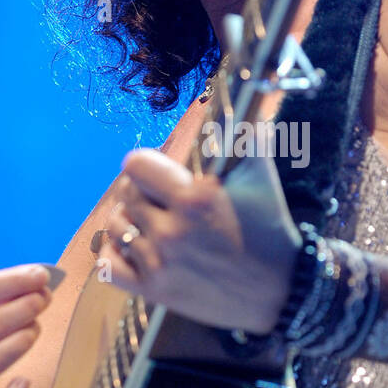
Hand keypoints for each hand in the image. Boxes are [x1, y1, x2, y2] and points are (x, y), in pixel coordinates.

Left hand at [98, 148, 301, 333]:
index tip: (157, 172)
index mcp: (194, 199)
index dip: (146, 164)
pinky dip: (116, 255)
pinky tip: (134, 248)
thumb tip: (245, 96)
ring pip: (115, 227)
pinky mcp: (154, 291)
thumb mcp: (260, 178)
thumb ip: (246, 135)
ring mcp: (160, 263)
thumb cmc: (269, 230)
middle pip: (125, 194)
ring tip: (149, 223)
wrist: (280, 291)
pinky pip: (108, 266)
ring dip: (128, 221)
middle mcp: (172, 231)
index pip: (136, 165)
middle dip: (140, 191)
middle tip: (158, 198)